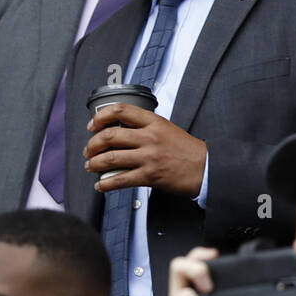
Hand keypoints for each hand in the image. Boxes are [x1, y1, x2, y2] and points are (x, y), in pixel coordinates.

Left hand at [85, 104, 206, 197]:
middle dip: (92, 144)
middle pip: (110, 135)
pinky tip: (101, 185)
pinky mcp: (149, 176)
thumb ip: (145, 127)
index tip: (93, 125)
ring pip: (110, 158)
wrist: (206, 168)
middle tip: (88, 150)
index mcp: (153, 122)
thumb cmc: (187, 150)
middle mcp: (149, 137)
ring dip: (94, 163)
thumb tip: (119, 131)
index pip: (121, 110)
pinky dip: (106, 184)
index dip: (101, 117)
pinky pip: (120, 180)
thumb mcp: (167, 128)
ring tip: (90, 166)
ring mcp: (149, 157)